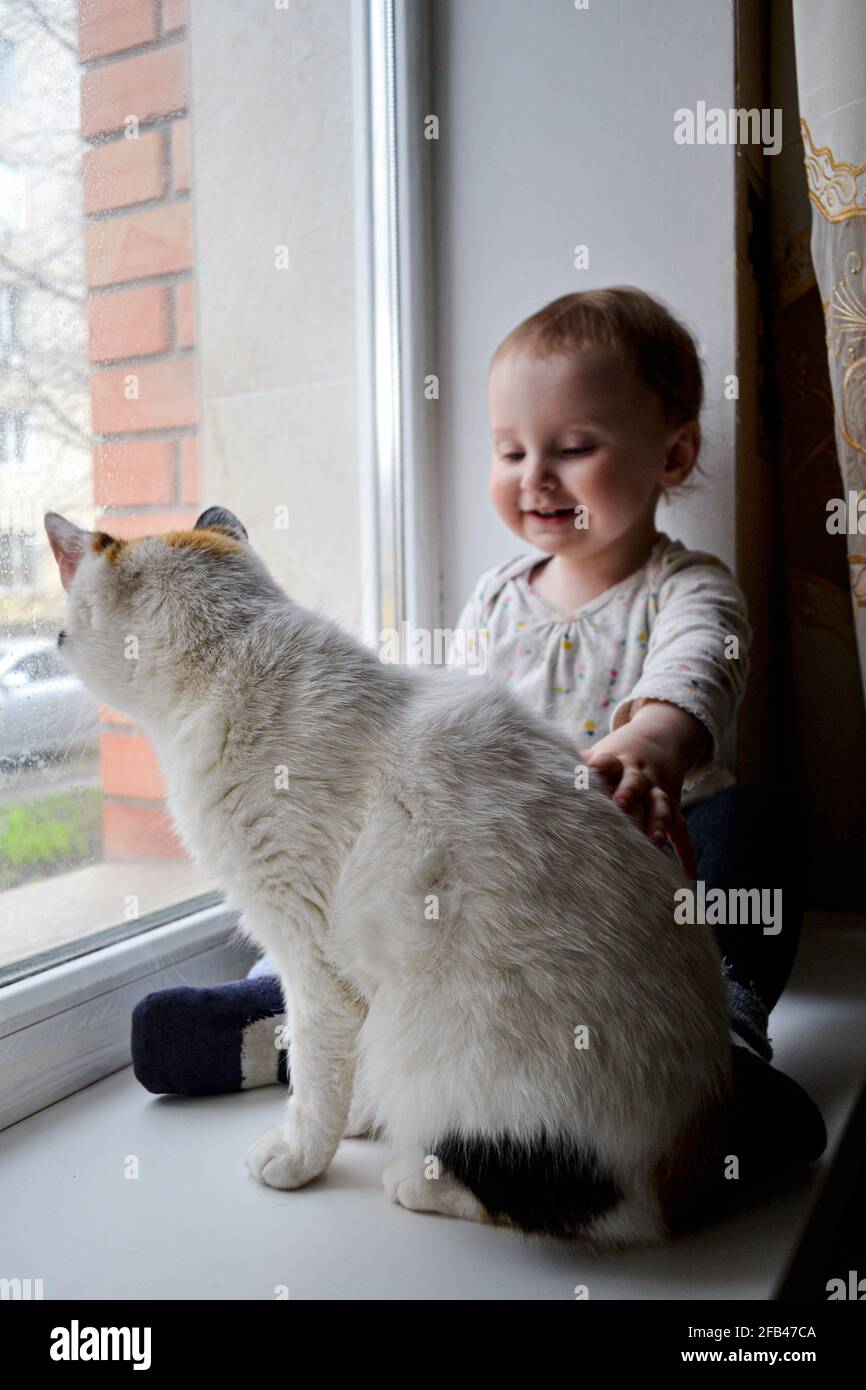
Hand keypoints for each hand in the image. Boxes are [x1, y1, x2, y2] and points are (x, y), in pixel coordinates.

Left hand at [580, 701, 708, 878]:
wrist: (659, 741)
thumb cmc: (615, 758)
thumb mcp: (598, 754)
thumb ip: (573, 766)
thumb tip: (530, 769)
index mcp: (616, 762)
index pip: (607, 762)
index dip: (600, 766)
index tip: (591, 771)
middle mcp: (640, 776)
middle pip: (635, 783)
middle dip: (628, 794)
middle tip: (618, 806)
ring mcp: (659, 791)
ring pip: (662, 806)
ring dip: (658, 822)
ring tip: (654, 841)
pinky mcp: (673, 807)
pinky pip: (682, 831)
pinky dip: (686, 853)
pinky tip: (690, 874)